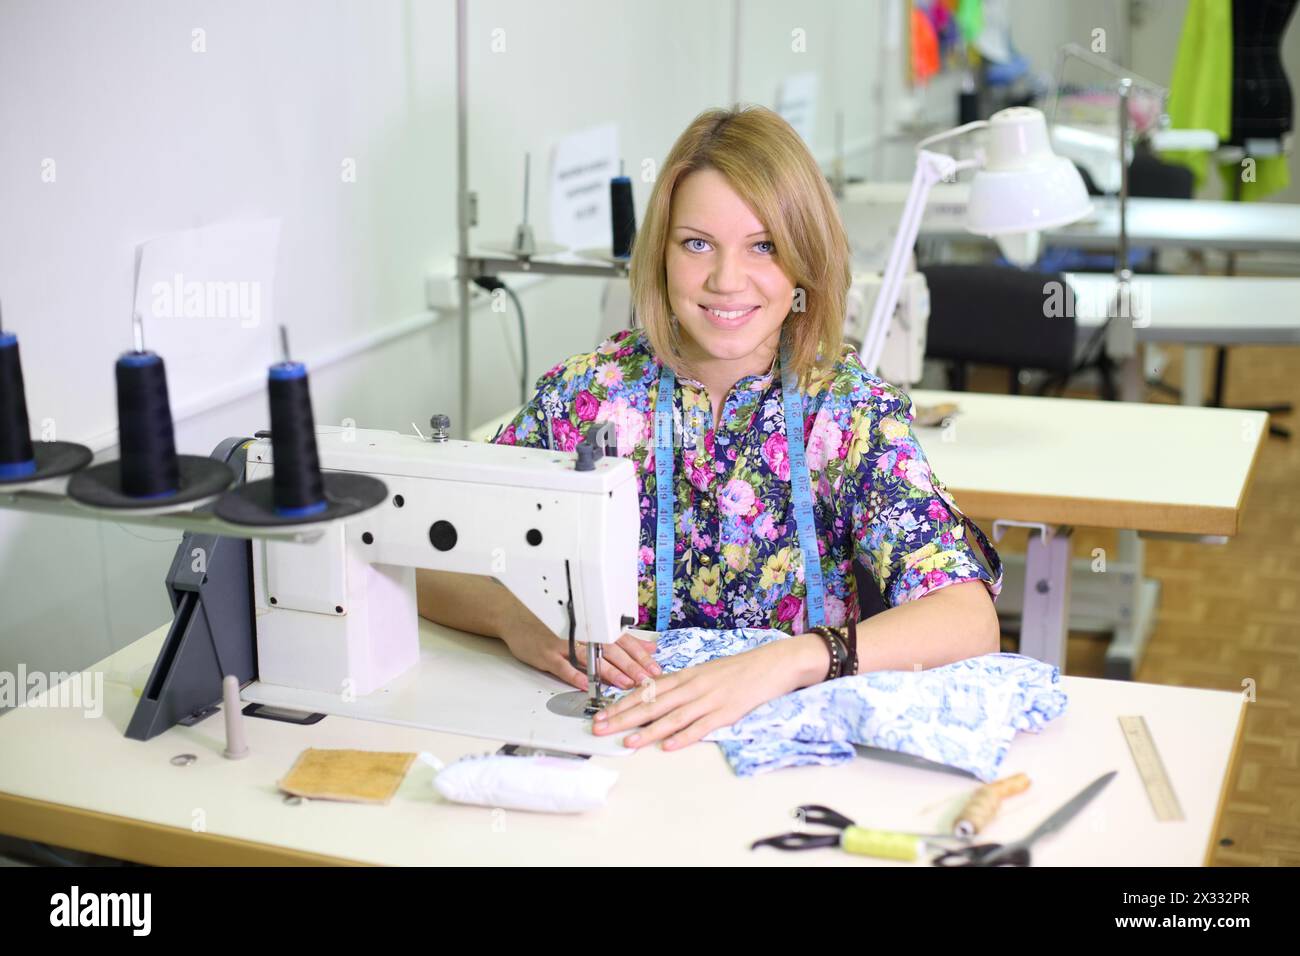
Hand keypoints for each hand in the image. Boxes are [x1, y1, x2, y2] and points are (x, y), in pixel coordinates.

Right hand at [499, 626, 661, 692]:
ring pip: (591, 657)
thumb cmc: (555, 623)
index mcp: (594, 627)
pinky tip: (587, 684)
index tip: (655, 668)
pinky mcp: (547, 653)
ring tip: (624, 683)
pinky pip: (563, 665)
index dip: (640, 655)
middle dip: (631, 665)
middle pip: (611, 650)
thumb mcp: (589, 628)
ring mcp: (564, 643)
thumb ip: (620, 640)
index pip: (623, 641)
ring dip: (609, 671)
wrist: (517, 616)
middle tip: (646, 680)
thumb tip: (648, 648)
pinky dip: (575, 675)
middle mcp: (582, 634)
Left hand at [591, 636, 824, 750]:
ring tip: (629, 741)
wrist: (771, 662)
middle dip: (623, 717)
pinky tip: (669, 746)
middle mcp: (692, 686)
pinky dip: (684, 737)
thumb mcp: (703, 671)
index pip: (645, 691)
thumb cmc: (737, 669)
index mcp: (685, 676)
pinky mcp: (726, 712)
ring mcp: (708, 699)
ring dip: (648, 731)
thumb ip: (680, 684)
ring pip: (672, 716)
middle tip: (600, 728)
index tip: (601, 715)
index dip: (621, 704)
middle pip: (652, 704)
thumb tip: (654, 693)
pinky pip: (701, 726)